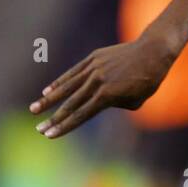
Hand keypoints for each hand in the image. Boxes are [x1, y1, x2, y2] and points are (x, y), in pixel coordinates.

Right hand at [29, 37, 176, 137]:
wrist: (153, 51)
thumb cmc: (149, 79)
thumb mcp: (136, 100)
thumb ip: (115, 105)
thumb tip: (98, 103)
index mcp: (108, 96)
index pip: (81, 115)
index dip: (65, 127)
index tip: (50, 135)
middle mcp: (98, 82)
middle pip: (71, 104)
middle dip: (54, 118)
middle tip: (39, 129)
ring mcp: (94, 68)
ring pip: (67, 87)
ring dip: (49, 99)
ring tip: (34, 109)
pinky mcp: (94, 58)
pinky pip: (74, 72)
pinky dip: (60, 82)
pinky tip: (48, 90)